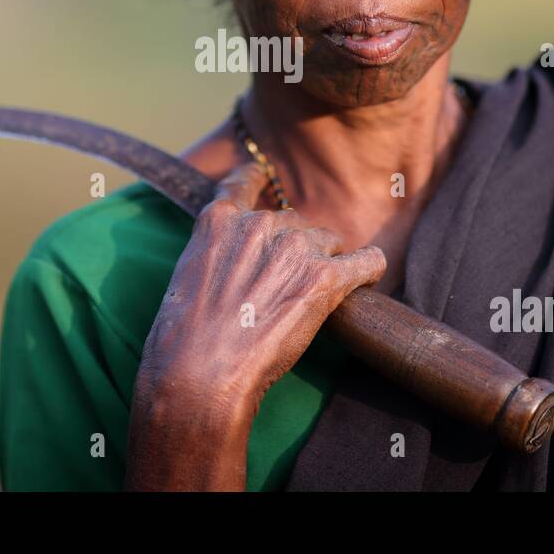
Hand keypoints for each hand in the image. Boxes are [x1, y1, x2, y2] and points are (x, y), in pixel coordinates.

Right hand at [125, 161, 384, 489]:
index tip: (265, 181)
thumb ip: (216, 254)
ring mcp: (294, 247)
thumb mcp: (187, 276)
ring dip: (326, 261)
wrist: (200, 372)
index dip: (259, 180)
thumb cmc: (184, 338)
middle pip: (295, 221)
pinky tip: (368, 280)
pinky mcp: (325, 276)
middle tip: (285, 284)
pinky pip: (367, 261)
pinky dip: (369, 270)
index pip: (245, 181)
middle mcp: (260, 224)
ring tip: (317, 293)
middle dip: (294, 247)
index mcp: (221, 221)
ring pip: (329, 240)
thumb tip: (237, 265)